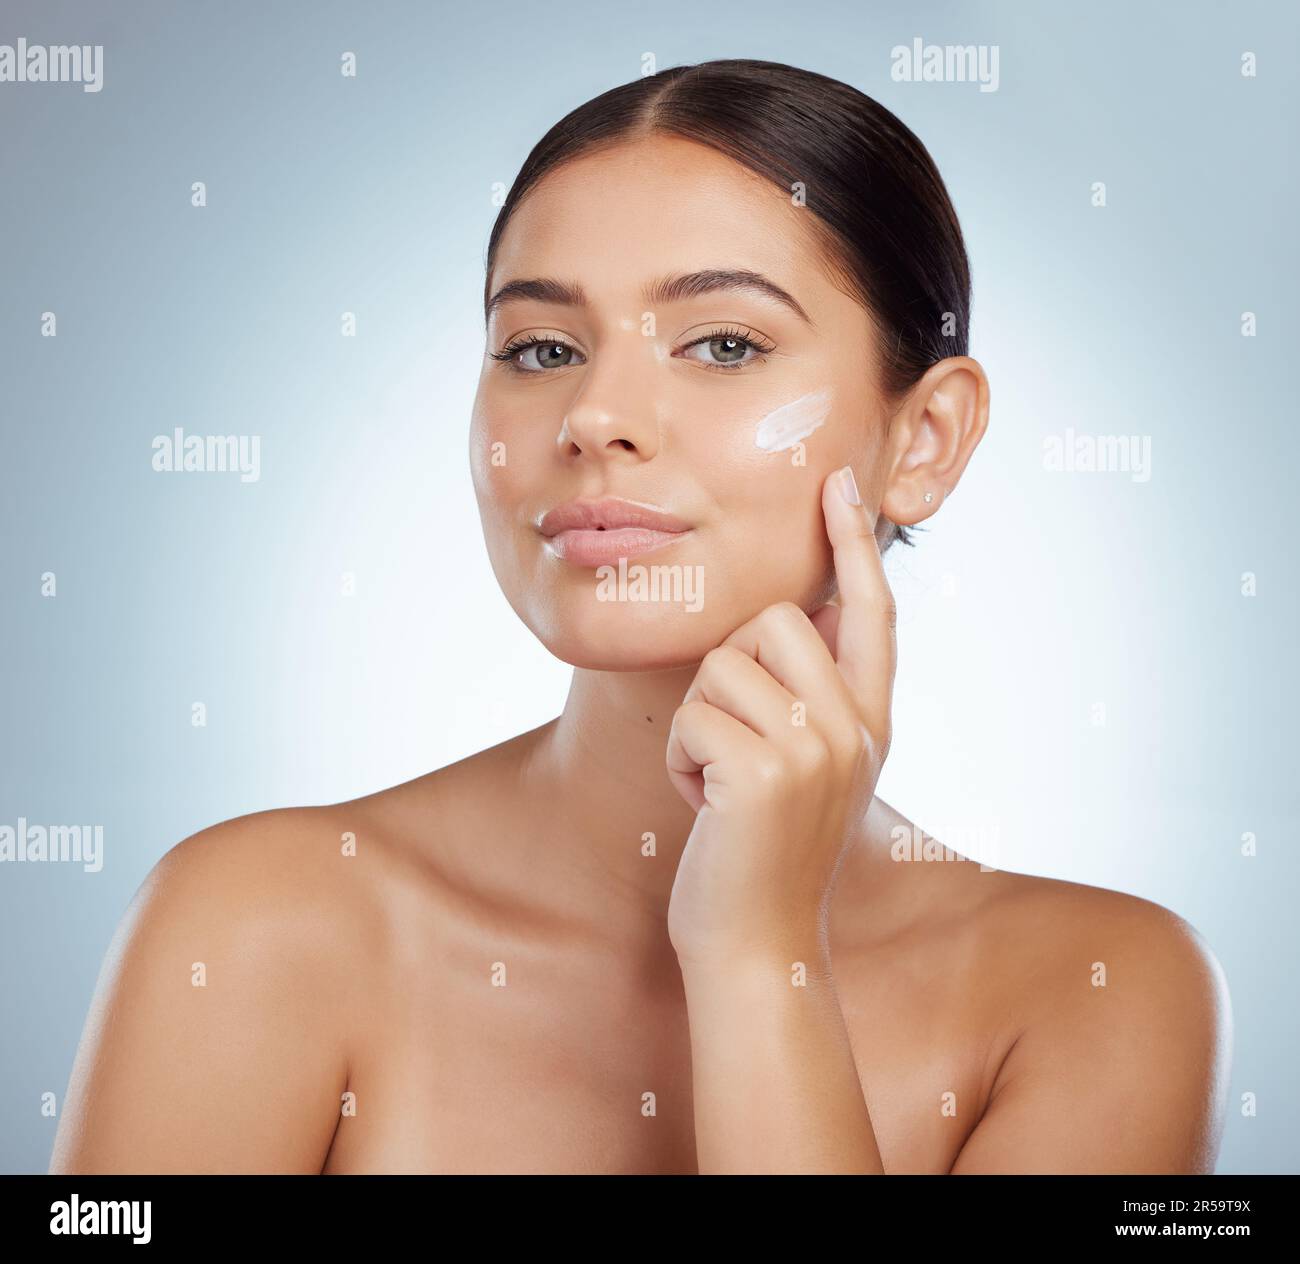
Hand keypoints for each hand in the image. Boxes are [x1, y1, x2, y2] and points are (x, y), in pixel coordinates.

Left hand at [664, 466, 896, 969]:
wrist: (756, 945)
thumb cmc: (763, 850)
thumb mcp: (810, 769)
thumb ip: (817, 696)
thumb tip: (803, 611)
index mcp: (870, 721)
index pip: (872, 612)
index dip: (856, 543)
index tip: (839, 481)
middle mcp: (857, 727)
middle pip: (775, 617)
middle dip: (730, 670)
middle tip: (731, 746)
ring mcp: (818, 748)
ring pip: (723, 664)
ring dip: (696, 722)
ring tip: (717, 782)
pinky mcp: (765, 772)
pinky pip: (691, 716)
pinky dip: (678, 760)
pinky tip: (703, 807)